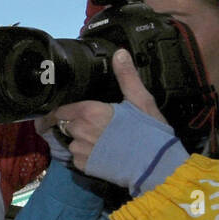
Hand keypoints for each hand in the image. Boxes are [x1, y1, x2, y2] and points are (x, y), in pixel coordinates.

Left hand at [49, 49, 165, 172]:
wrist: (156, 168)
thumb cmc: (149, 132)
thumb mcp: (141, 100)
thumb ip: (127, 76)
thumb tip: (119, 52)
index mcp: (89, 111)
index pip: (62, 108)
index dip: (65, 108)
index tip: (69, 108)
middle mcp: (79, 130)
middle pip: (66, 123)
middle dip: (76, 122)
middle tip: (95, 124)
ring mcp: (80, 151)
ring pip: (71, 141)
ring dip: (81, 139)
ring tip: (102, 140)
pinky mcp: (84, 167)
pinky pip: (78, 158)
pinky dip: (86, 155)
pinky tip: (103, 153)